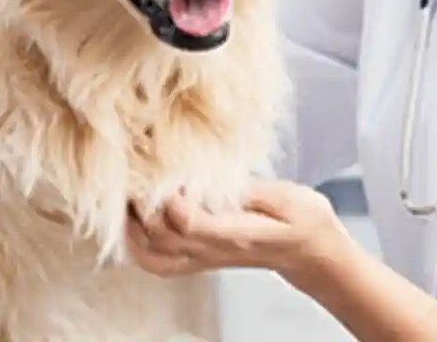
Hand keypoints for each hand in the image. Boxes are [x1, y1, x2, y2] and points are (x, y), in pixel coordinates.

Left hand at [125, 179, 349, 283]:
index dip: (170, 202)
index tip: (162, 172)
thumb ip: (251, 188)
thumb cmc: (304, 222)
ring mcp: (204, 261)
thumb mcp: (290, 197)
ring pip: (153, 257)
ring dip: (132, 231)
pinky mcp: (200, 261)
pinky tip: (131, 226)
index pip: (190, 225)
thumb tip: (213, 173)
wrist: (312, 254)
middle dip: (142, 209)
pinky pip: (159, 264)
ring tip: (125, 200)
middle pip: (162, 240)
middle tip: (134, 176)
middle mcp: (214, 252)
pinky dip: (137, 248)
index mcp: (238, 235)